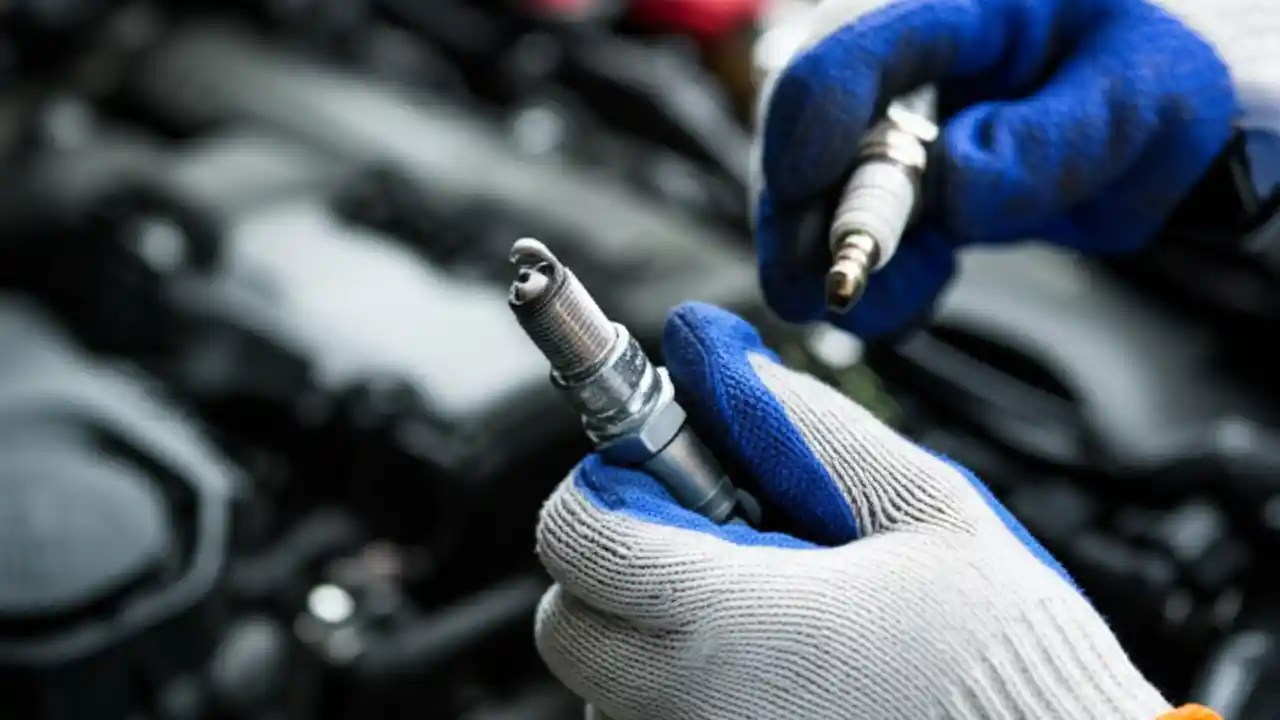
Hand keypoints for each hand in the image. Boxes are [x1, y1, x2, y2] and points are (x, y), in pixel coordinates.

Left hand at [534, 302, 1170, 719]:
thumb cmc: (1002, 652)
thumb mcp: (920, 507)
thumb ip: (801, 424)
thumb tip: (711, 356)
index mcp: (731, 623)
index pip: (575, 533)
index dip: (611, 485)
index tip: (674, 474)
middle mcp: (690, 706)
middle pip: (567, 615)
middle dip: (619, 561)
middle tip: (721, 543)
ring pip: (605, 678)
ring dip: (653, 631)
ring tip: (769, 616)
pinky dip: (682, 687)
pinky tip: (773, 669)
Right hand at [755, 0, 1239, 337]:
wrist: (1144, 117)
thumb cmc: (1146, 74)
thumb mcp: (1136, 95)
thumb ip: (1052, 142)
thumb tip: (952, 193)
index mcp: (953, 6)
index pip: (849, 49)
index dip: (811, 122)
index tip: (807, 194)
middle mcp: (895, 62)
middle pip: (797, 130)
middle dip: (799, 216)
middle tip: (828, 286)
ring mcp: (880, 125)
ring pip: (806, 197)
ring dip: (834, 261)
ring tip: (910, 293)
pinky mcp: (885, 184)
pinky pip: (844, 238)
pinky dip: (869, 282)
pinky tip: (915, 293)